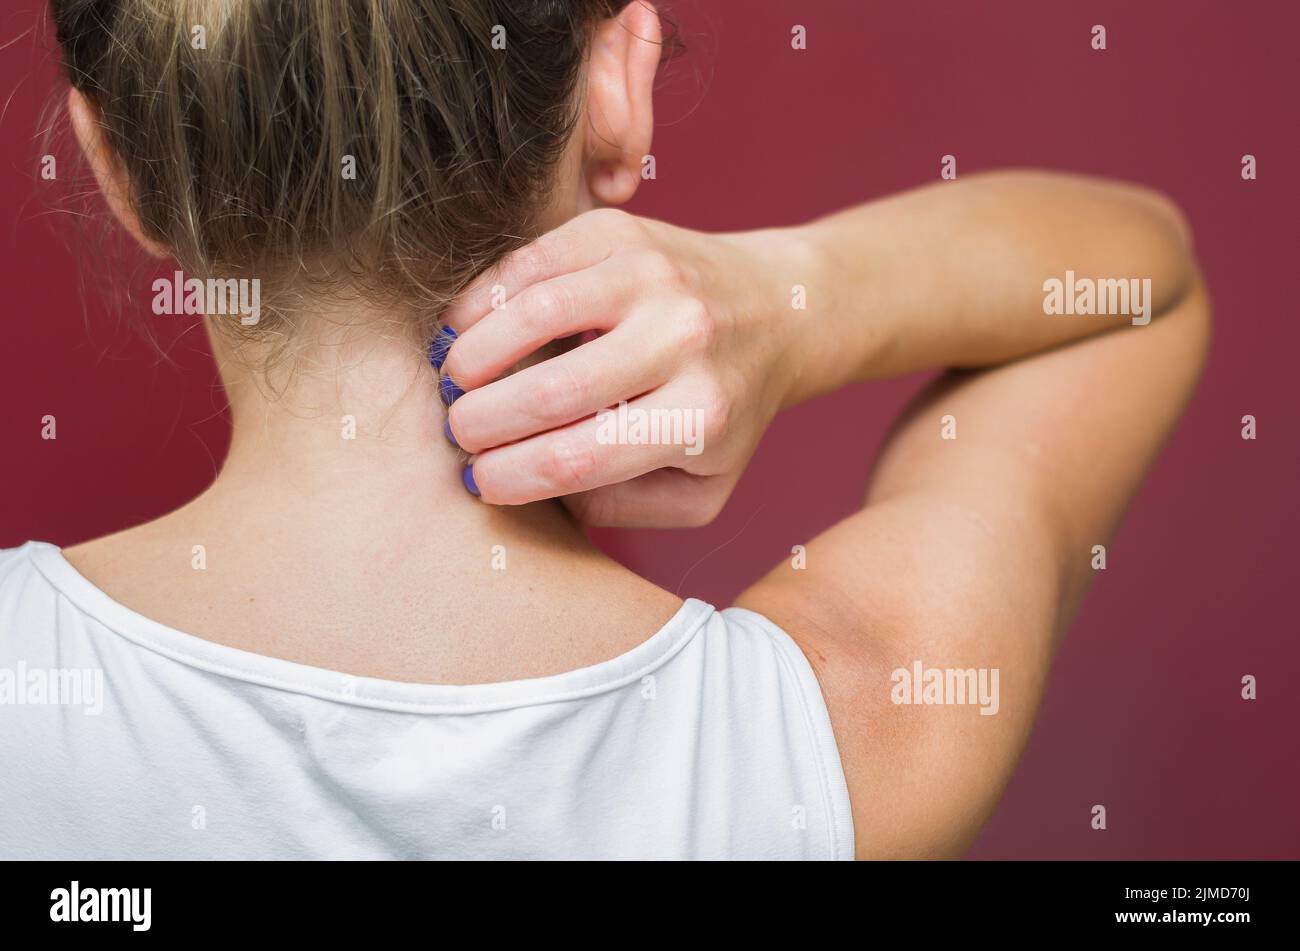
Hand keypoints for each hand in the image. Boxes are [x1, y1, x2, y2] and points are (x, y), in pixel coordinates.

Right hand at [438, 208, 804, 526]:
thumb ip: (625, 508)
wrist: (782, 309)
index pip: (578, 460)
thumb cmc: (728, 409)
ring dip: (473, 356)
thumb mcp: (702, 486)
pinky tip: (462, 329)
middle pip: (550, 392)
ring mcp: (652, 277)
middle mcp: (682, 340)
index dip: (510, 477)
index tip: (477, 483)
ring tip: (452, 382)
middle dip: (479, 423)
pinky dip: (483, 297)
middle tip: (455, 435)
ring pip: (533, 315)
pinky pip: (532, 261)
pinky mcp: (622, 230)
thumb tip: (541, 492)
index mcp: (699, 415)